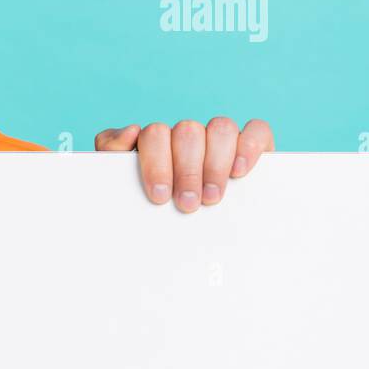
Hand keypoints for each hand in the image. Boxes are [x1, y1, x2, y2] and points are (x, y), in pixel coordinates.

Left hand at [94, 118, 273, 212]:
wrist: (182, 242)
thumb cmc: (145, 209)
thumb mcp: (121, 187)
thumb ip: (112, 155)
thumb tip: (131, 130)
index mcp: (155, 142)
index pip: (155, 134)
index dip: (157, 163)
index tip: (160, 196)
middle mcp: (186, 136)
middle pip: (188, 131)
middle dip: (188, 171)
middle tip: (188, 204)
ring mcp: (218, 138)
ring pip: (221, 127)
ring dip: (216, 164)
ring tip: (212, 198)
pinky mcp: (250, 145)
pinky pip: (257, 130)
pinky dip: (249, 146)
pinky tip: (239, 172)